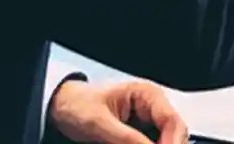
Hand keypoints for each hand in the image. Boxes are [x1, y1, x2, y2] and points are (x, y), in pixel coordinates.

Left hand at [51, 79, 187, 143]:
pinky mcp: (138, 136)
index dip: (171, 143)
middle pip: (173, 136)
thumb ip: (127, 139)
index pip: (172, 122)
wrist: (59, 110)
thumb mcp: (99, 124)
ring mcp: (146, 123)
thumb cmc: (76, 106)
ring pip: (163, 142)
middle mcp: (151, 108)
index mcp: (147, 95)